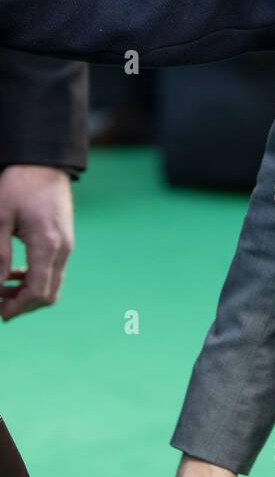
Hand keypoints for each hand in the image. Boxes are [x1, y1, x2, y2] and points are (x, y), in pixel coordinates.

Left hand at [0, 165, 73, 322]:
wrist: (44, 163)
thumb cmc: (19, 186)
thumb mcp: (0, 218)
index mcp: (47, 245)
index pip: (38, 291)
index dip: (18, 307)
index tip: (0, 313)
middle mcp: (62, 249)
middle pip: (48, 294)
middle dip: (23, 305)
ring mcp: (66, 245)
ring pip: (52, 285)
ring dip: (28, 293)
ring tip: (2, 288)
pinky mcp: (64, 241)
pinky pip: (53, 271)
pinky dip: (35, 280)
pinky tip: (14, 274)